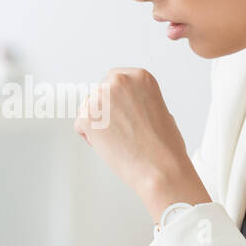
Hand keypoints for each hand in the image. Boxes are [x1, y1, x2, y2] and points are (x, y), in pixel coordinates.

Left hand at [73, 68, 208, 221]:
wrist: (160, 169)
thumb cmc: (164, 146)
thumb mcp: (158, 108)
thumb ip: (138, 99)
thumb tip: (123, 104)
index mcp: (139, 76)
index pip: (115, 80)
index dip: (117, 100)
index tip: (123, 112)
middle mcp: (119, 81)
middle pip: (99, 93)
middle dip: (106, 111)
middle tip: (122, 130)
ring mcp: (101, 98)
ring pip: (88, 109)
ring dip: (98, 123)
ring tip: (119, 139)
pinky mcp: (87, 117)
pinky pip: (80, 125)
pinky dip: (90, 137)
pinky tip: (110, 145)